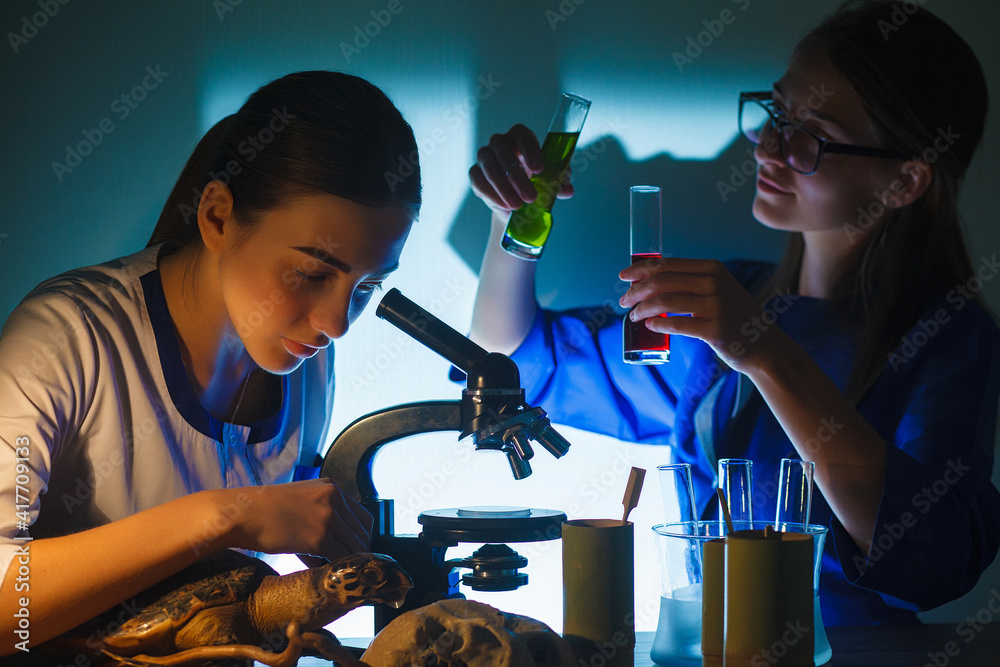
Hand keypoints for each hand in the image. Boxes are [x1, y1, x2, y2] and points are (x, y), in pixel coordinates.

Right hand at [222, 479, 373, 560]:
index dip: (361, 535)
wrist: (243, 513)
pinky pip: (341, 556)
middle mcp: (334, 498)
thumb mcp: (300, 500)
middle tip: (350, 565)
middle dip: (359, 550)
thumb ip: (321, 513)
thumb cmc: (265, 511)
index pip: (363, 516)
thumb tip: (335, 544)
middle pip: (363, 531)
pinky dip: (337, 566)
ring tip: (338, 570)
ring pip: (355, 545)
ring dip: (349, 560)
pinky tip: (328, 572)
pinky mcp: (319, 537)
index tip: (355, 549)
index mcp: (331, 487)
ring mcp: (328, 517)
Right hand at [468, 124, 573, 214]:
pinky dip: (492, 195)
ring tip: (518, 206)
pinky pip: (479, 181)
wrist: (517, 203)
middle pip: (503, 150)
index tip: (540, 169)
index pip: (522, 136)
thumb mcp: (550, 182)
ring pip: (489, 166)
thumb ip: (559, 182)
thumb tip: (567, 189)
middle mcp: (500, 143)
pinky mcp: (475, 174)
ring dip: (504, 187)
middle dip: (517, 176)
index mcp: (520, 138)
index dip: (530, 150)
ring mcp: (485, 157)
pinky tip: (505, 205)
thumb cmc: (535, 183)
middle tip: (531, 197)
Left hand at [619, 257, 786, 370]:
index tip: (623, 277)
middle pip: (661, 281)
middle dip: (636, 291)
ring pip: (664, 301)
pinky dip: (657, 324)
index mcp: (712, 268)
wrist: (765, 345)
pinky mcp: (714, 328)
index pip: (667, 265)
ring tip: (633, 316)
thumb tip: (650, 285)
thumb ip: (691, 284)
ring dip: (642, 309)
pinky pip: (675, 324)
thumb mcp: (718, 290)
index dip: (641, 270)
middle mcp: (714, 282)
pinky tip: (649, 326)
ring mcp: (715, 305)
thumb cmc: (735, 318)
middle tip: (623, 301)